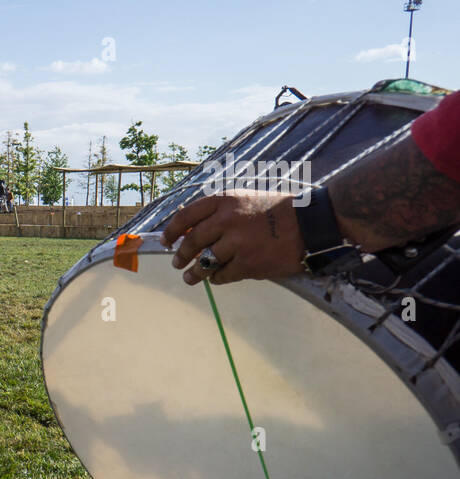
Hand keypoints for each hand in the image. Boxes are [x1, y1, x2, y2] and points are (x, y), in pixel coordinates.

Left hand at [160, 192, 305, 284]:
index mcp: (224, 201)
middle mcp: (226, 221)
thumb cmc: (279, 210)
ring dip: (193, 273)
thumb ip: (220, 212)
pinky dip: (216, 278)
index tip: (166, 241)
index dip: (171, 231)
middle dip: (181, 256)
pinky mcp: (248, 264)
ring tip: (189, 278)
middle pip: (191, 242)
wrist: (313, 222)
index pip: (186, 216)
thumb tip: (192, 231)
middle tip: (177, 262)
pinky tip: (216, 278)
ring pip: (203, 263)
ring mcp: (237, 244)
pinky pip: (222, 275)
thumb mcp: (246, 199)